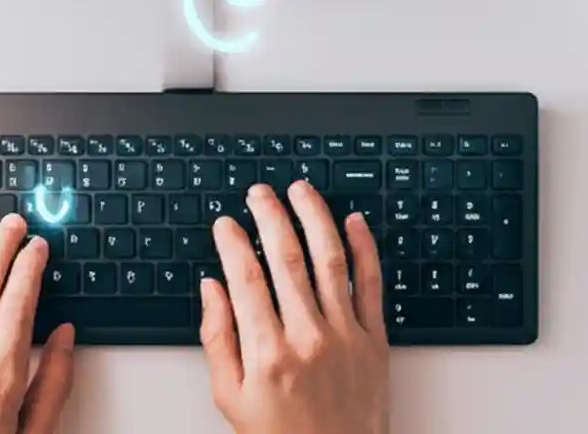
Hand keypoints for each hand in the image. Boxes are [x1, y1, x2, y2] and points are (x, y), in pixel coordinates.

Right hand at [199, 181, 389, 433]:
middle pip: (287, 258)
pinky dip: (365, 248)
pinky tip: (353, 221)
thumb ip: (217, 339)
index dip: (233, 242)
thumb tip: (212, 289)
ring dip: (314, 217)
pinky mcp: (375, 340)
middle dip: (269, 216)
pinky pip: (372, 283)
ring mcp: (346, 336)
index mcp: (268, 353)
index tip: (225, 223)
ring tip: (300, 191)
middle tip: (258, 193)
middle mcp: (309, 338)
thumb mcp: (230, 397)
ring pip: (330, 259)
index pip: (246, 278)